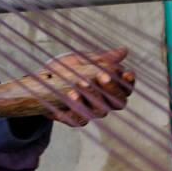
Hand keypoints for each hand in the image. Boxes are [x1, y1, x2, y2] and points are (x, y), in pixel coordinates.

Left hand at [0, 47, 135, 127]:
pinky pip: (79, 119)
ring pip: (100, 111)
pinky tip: (70, 95)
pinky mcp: (74, 119)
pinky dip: (75, 108)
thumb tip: (124, 51)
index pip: (127, 88)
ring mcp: (90, 113)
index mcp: (110, 87)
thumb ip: (103, 59)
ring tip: (81, 83)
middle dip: (112, 89)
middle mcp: (104, 103)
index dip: (129, 82)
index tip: (125, 73)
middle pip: (118, 102)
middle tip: (103, 76)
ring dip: (91, 96)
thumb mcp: (84, 59)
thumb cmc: (68, 68)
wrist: (42, 81)